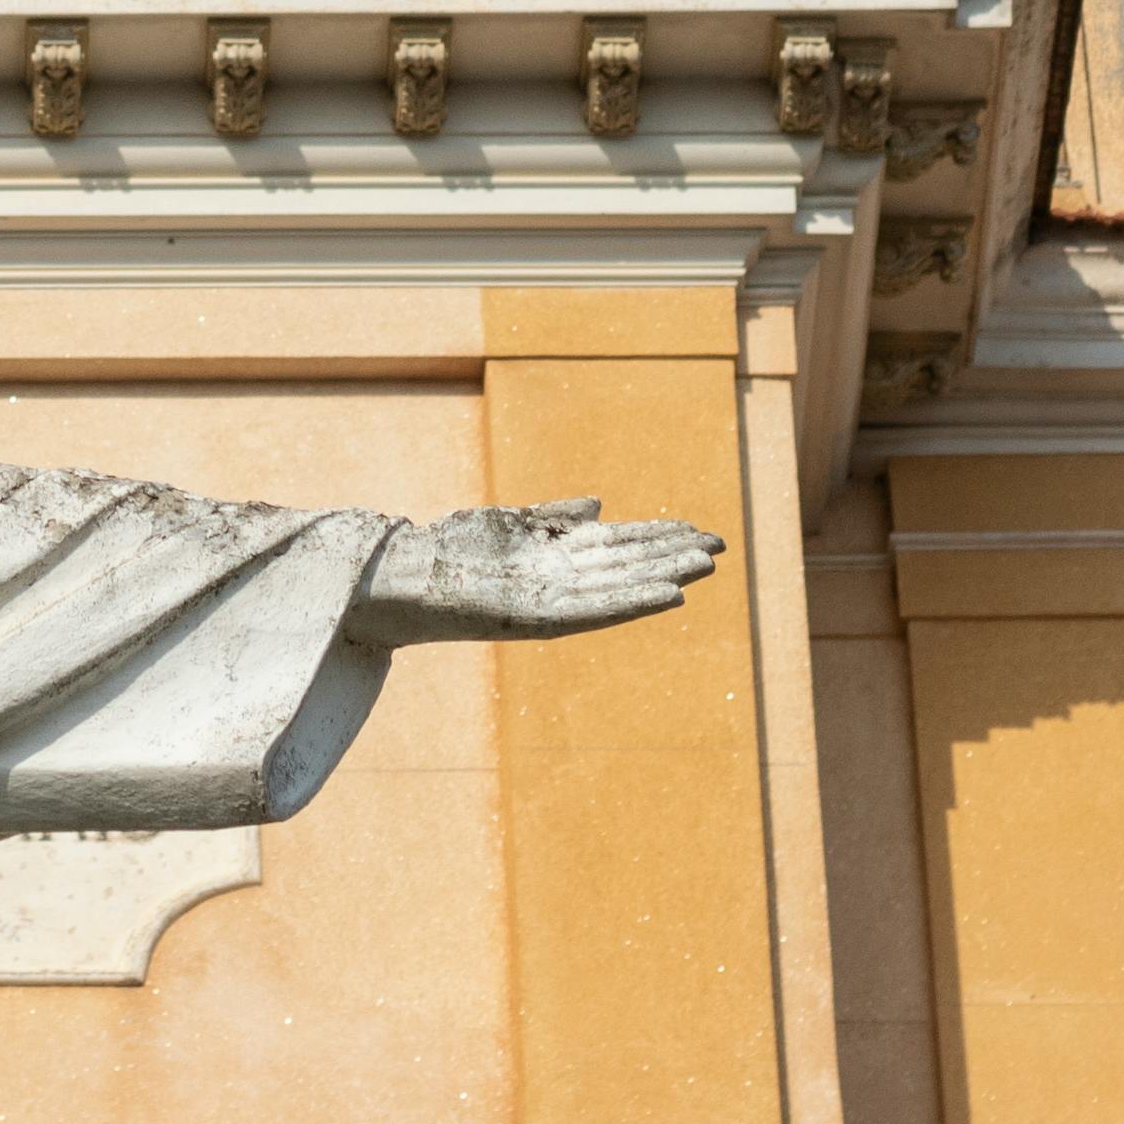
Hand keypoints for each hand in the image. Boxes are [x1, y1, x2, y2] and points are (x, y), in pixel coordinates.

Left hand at [345, 501, 727, 647]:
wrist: (402, 574)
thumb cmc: (452, 550)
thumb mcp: (507, 525)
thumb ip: (553, 519)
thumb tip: (600, 505)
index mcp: (556, 557)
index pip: (619, 545)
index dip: (659, 536)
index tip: (700, 528)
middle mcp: (560, 581)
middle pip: (627, 565)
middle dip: (671, 555)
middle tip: (720, 546)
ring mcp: (551, 600)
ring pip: (618, 586)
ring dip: (662, 577)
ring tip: (705, 566)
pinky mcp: (536, 618)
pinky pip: (594, 610)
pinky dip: (631, 602)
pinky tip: (667, 594)